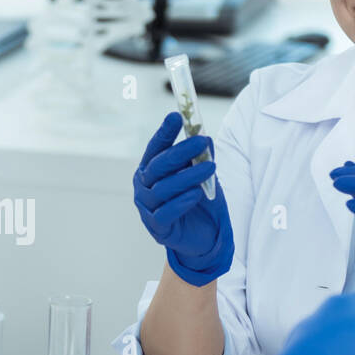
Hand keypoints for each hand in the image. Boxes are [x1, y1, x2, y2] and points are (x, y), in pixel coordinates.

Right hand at [133, 112, 233, 286]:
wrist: (203, 237)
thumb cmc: (198, 202)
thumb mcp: (204, 176)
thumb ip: (202, 159)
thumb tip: (206, 138)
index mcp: (151, 170)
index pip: (155, 148)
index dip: (165, 132)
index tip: (176, 116)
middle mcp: (144, 186)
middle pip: (159, 166)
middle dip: (181, 152)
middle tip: (202, 141)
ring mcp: (147, 208)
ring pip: (163, 189)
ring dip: (187, 176)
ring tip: (210, 167)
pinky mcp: (157, 228)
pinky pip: (165, 213)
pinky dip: (181, 203)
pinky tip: (196, 194)